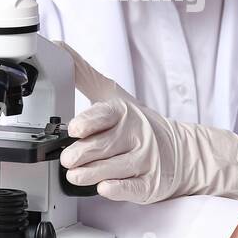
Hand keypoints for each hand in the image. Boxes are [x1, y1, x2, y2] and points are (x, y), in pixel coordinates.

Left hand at [55, 40, 237, 203]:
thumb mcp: (113, 95)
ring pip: (113, 169)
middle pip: (104, 146)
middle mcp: (136, 134)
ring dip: (90, 174)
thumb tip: (57, 48)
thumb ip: (84, 75)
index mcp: (123, 112)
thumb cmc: (138, 123)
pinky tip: (104, 187)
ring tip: (74, 174)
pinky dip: (116, 189)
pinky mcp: (150, 183)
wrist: (180, 150)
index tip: (75, 128)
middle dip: (81, 154)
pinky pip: (131, 188)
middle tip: (67, 158)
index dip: (89, 122)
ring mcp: (145, 160)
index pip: (105, 115)